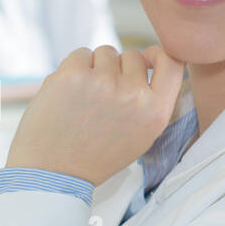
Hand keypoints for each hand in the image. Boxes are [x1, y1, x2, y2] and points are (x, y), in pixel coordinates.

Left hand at [5, 45, 184, 186]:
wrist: (51, 172)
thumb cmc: (92, 157)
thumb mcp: (139, 137)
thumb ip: (149, 103)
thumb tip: (149, 62)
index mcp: (155, 113)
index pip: (173, 62)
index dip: (157, 54)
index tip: (146, 59)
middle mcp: (133, 95)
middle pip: (132, 55)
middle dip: (117, 68)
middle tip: (100, 97)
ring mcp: (104, 82)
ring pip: (105, 52)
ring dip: (94, 68)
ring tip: (83, 99)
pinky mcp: (74, 74)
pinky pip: (79, 54)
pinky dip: (72, 68)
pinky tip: (67, 94)